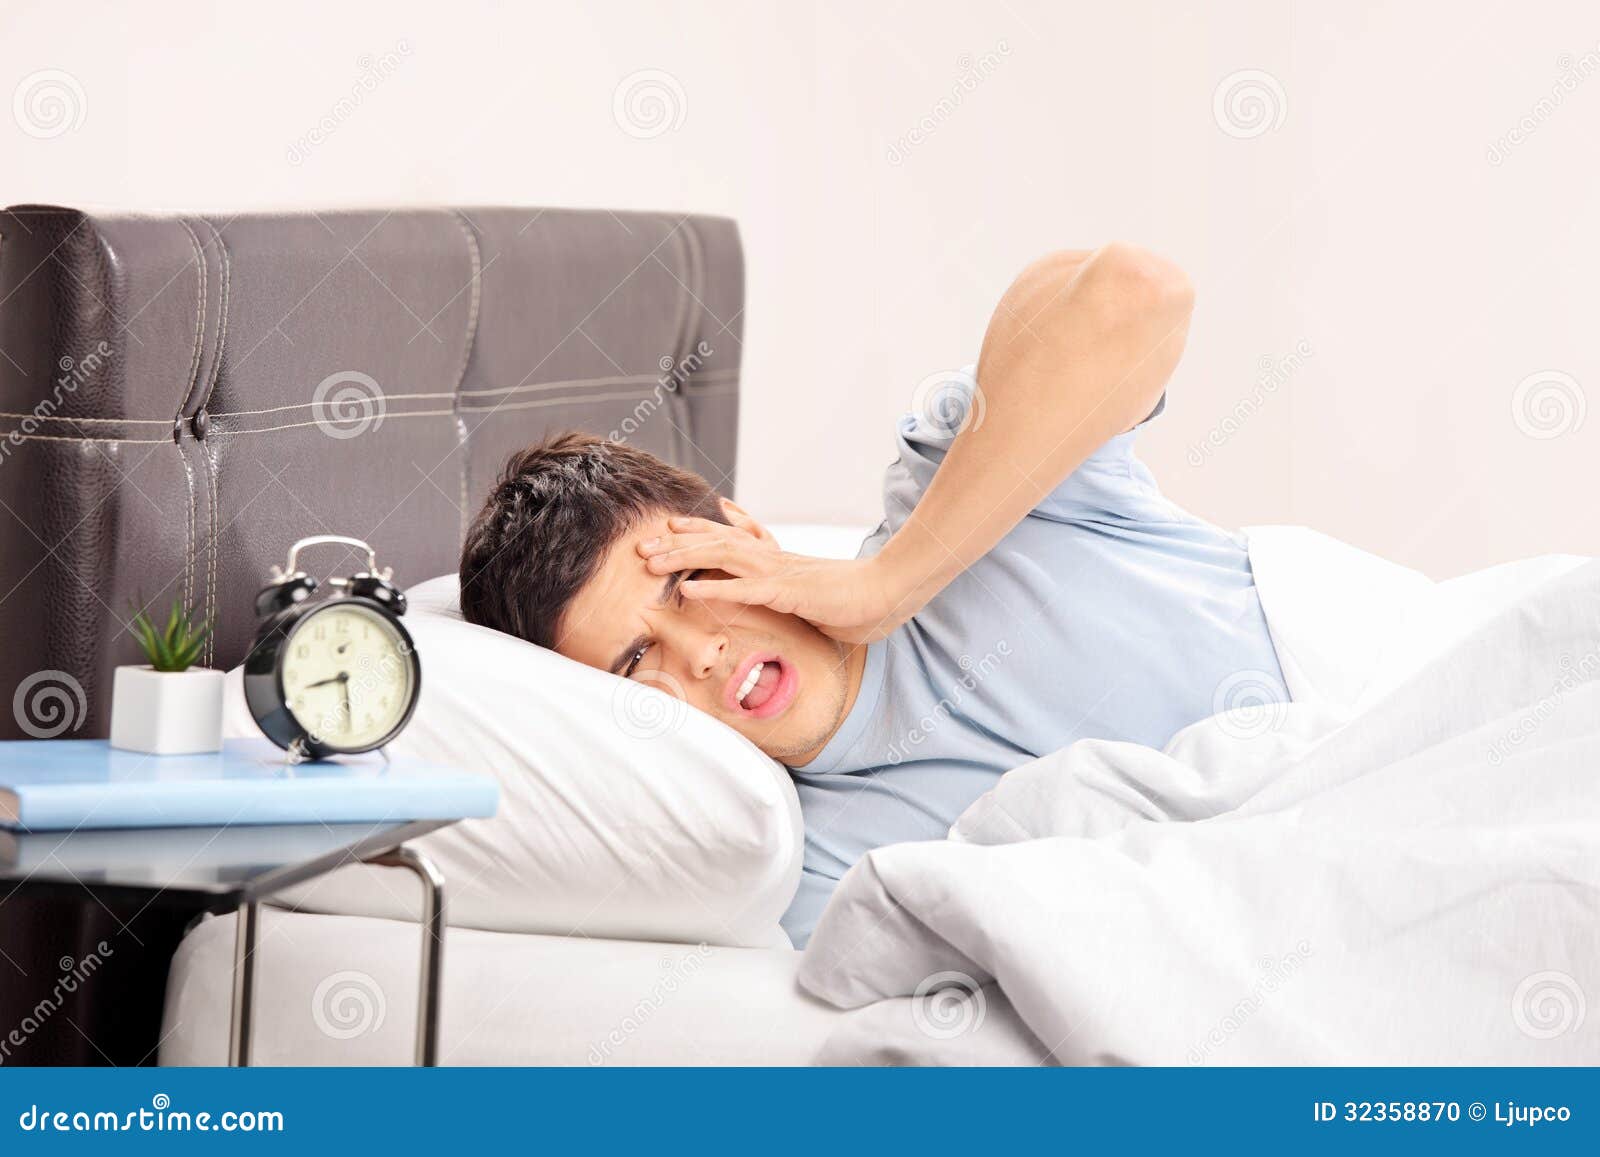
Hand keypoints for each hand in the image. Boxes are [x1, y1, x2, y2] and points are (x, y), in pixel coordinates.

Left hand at [638, 515, 916, 643]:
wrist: (890, 592)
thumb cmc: (858, 602)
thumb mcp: (817, 599)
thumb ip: (795, 598)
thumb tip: (788, 603)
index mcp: (779, 561)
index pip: (731, 539)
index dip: (699, 531)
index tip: (670, 527)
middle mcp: (774, 560)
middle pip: (716, 543)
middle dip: (676, 543)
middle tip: (641, 545)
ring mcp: (780, 574)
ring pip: (722, 559)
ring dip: (683, 559)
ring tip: (650, 562)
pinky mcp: (789, 592)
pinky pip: (745, 589)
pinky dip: (714, 588)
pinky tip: (687, 589)